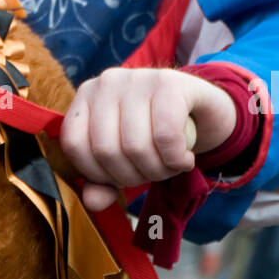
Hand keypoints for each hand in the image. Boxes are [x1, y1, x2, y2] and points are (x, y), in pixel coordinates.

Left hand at [58, 67, 236, 211]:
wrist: (204, 111)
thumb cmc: (156, 135)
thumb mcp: (126, 159)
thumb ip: (103, 181)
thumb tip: (92, 201)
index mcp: (87, 96)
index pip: (74, 145)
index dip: (98, 174)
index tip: (122, 177)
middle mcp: (107, 81)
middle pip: (106, 149)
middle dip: (133, 176)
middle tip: (154, 172)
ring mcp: (138, 77)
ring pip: (135, 146)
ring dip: (158, 170)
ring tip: (171, 165)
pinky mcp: (170, 82)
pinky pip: (166, 135)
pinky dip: (177, 158)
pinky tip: (185, 158)